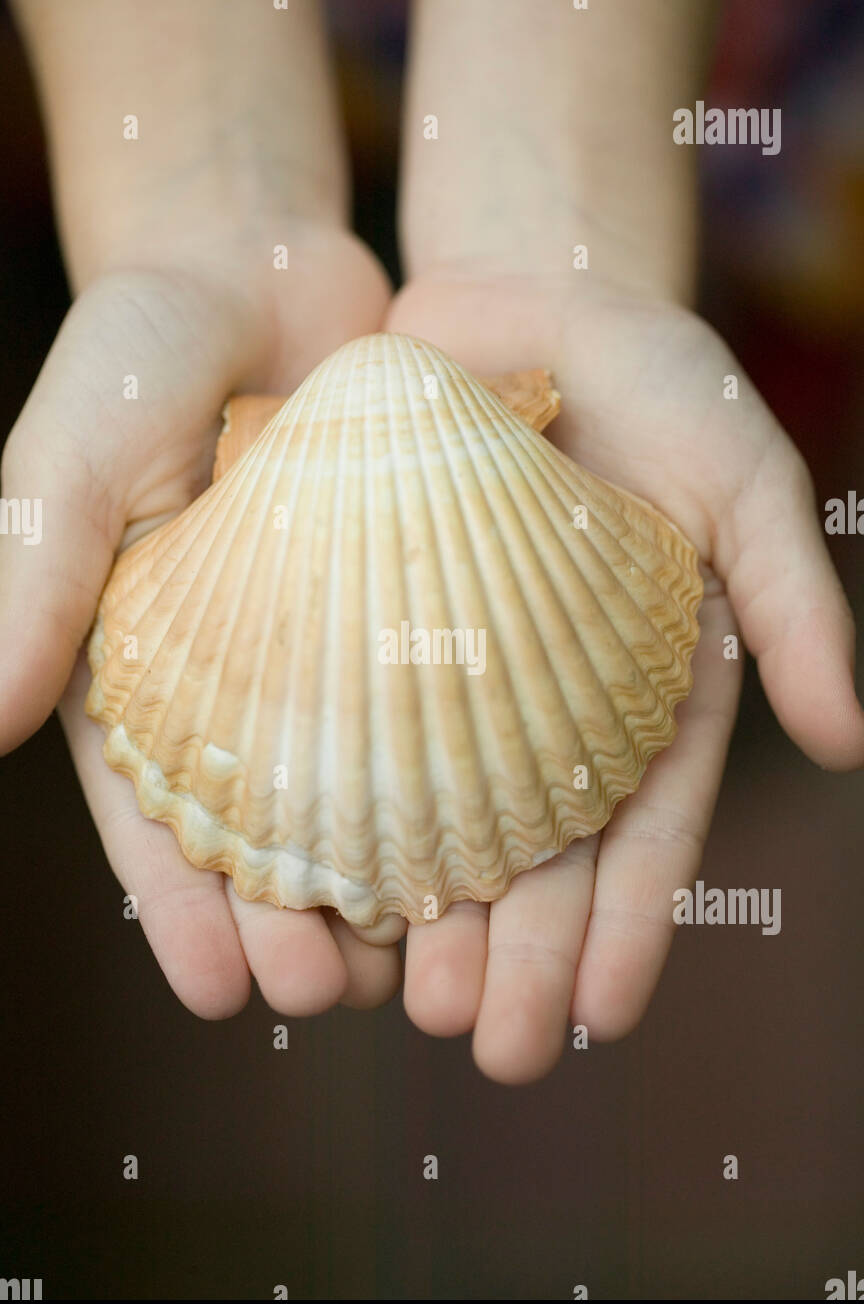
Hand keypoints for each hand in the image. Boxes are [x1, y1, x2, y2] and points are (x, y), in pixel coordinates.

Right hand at [1, 226, 405, 1017]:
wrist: (267, 279)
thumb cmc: (146, 354)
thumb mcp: (76, 452)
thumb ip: (29, 574)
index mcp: (141, 673)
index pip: (154, 820)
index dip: (182, 912)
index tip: (221, 992)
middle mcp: (241, 684)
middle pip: (266, 836)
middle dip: (291, 927)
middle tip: (328, 996)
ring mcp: (337, 656)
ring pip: (363, 797)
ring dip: (384, 889)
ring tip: (414, 969)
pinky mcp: (422, 618)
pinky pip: (449, 715)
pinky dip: (467, 786)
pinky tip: (497, 859)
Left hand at [385, 269, 863, 1083]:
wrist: (519, 301)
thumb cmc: (650, 382)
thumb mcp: (740, 478)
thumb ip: (791, 606)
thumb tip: (848, 744)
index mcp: (645, 689)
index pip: (643, 829)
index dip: (629, 925)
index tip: (603, 1017)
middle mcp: (548, 705)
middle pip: (539, 853)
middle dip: (524, 958)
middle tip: (496, 1052)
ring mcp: (457, 680)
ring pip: (445, 823)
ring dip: (438, 924)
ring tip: (417, 1011)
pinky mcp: (368, 641)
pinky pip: (354, 745)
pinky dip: (349, 825)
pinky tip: (334, 902)